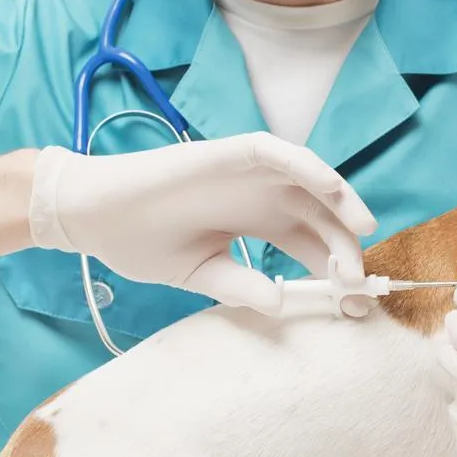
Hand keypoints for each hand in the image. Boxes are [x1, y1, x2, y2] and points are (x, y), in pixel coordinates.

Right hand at [29, 133, 377, 314]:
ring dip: (340, 199)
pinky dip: (307, 165)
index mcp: (258, 225)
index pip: (310, 246)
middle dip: (343, 246)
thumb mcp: (202, 274)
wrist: (95, 216)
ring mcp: (249, 174)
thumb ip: (241, 286)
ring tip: (362, 228)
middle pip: (319, 217)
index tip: (354, 303)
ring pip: (309, 181)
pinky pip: (278, 153)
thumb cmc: (143, 242)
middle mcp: (262, 198)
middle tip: (357, 281)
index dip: (335, 271)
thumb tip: (280, 302)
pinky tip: (330, 188)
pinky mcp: (231, 152)